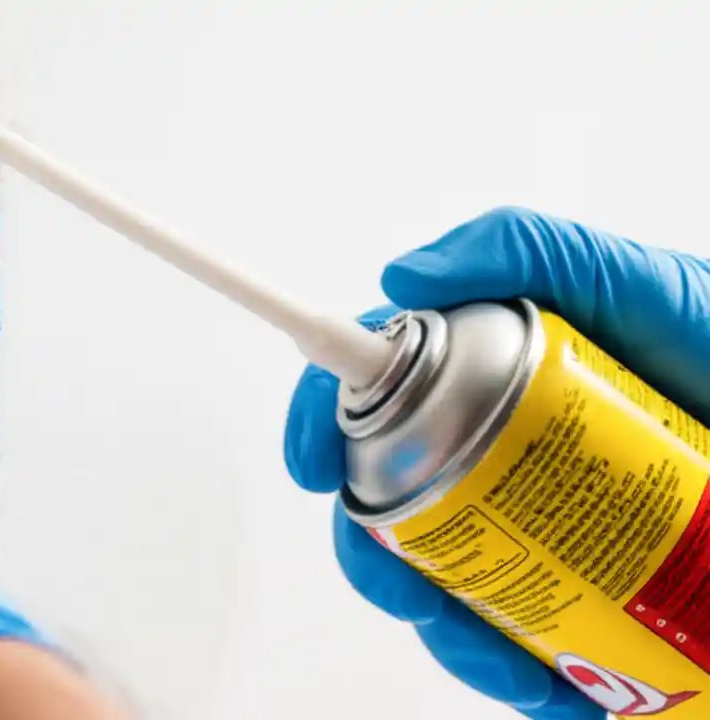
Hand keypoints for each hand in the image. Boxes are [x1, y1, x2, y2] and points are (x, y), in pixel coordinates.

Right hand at [283, 207, 709, 718]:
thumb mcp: (636, 289)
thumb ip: (529, 252)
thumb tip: (404, 275)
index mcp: (489, 383)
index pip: (377, 395)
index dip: (321, 424)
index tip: (311, 466)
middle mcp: (496, 459)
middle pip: (389, 505)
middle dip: (373, 555)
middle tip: (400, 582)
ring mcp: (533, 533)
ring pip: (442, 589)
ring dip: (441, 629)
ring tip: (493, 652)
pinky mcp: (575, 603)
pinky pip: (512, 650)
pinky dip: (505, 673)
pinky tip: (542, 685)